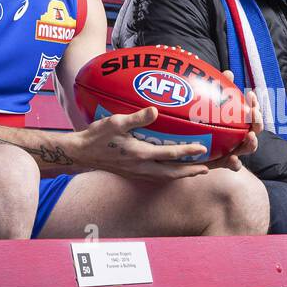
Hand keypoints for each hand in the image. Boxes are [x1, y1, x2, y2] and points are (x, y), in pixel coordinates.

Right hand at [73, 106, 210, 179]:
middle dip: (190, 171)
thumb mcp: (115, 123)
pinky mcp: (132, 173)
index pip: (169, 154)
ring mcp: (136, 172)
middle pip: (172, 173)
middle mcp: (141, 167)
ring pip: (165, 177)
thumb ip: (136, 118)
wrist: (79, 153)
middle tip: (207, 168)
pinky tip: (173, 170)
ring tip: (195, 171)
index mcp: (139, 154)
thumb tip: (155, 110)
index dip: (187, 151)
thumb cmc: (96, 136)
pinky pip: (157, 177)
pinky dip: (169, 175)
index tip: (202, 148)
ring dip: (181, 174)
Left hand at [204, 69, 260, 171]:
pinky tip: (232, 158)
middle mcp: (238, 137)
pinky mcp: (223, 163)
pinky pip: (233, 165)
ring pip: (249, 148)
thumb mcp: (206, 105)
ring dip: (252, 142)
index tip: (251, 95)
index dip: (254, 105)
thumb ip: (217, 91)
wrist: (186, 149)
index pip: (251, 113)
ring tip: (250, 137)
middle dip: (258, 122)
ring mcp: (233, 151)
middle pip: (255, 130)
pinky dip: (235, 163)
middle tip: (254, 114)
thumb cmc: (199, 122)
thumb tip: (228, 72)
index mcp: (237, 123)